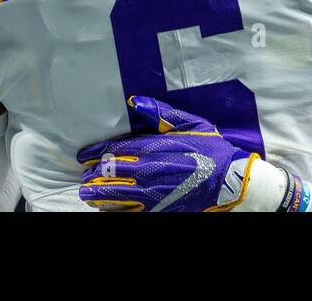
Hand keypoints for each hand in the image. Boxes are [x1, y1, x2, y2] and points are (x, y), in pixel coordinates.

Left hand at [76, 96, 257, 211]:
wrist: (228, 180)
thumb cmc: (210, 149)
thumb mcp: (190, 123)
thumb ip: (161, 113)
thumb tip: (136, 101)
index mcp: (153, 148)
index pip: (114, 150)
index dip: (96, 153)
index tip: (84, 156)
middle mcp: (147, 171)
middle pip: (109, 173)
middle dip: (93, 174)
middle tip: (85, 175)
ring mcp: (150, 194)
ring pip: (114, 195)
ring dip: (97, 194)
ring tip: (87, 193)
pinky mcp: (157, 209)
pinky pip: (127, 211)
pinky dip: (113, 209)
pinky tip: (106, 208)